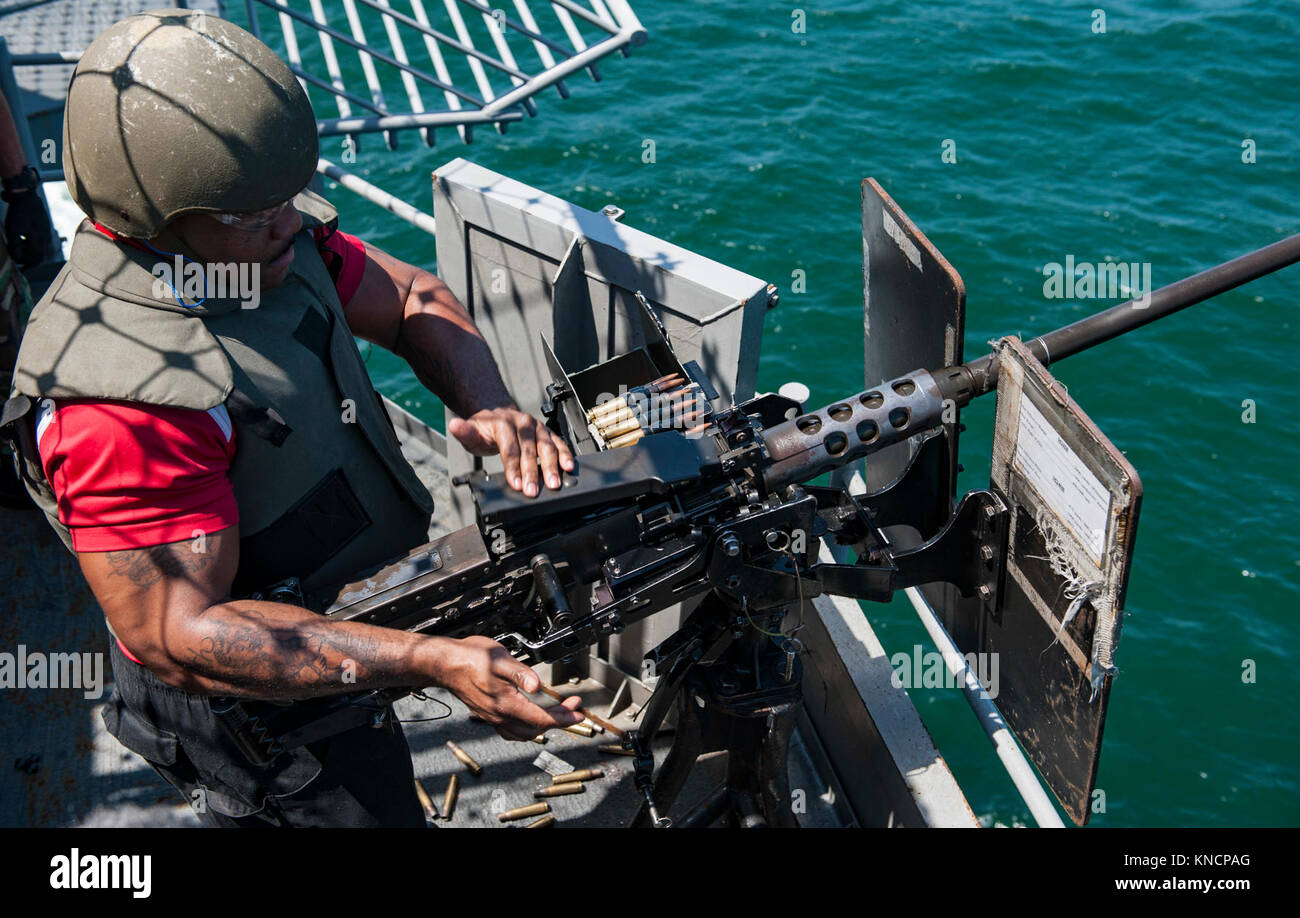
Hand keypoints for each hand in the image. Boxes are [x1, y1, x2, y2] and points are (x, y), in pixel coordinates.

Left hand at [3, 189, 51, 267]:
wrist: (27, 196)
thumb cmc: (18, 213)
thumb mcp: (12, 230)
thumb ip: (15, 246)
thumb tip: (17, 259)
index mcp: (38, 241)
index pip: (34, 260)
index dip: (25, 265)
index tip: (16, 265)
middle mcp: (45, 239)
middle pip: (39, 256)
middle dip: (29, 260)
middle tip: (18, 260)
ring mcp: (46, 233)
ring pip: (41, 249)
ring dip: (31, 252)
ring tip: (21, 249)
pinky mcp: (45, 228)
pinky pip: (41, 241)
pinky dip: (33, 244)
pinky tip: (25, 239)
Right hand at [427, 635, 583, 740]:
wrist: (445, 664)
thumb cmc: (470, 658)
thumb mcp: (499, 658)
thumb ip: (521, 673)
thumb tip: (537, 685)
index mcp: (506, 704)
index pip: (542, 719)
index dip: (564, 717)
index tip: (578, 712)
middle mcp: (500, 716)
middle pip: (537, 728)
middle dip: (559, 719)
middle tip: (573, 706)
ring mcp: (493, 718)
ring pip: (524, 733)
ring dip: (544, 725)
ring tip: (557, 712)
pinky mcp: (488, 715)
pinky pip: (512, 731)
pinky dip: (527, 728)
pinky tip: (531, 718)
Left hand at [448, 406, 574, 496]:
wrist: (499, 414)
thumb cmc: (486, 428)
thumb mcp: (471, 431)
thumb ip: (464, 432)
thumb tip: (455, 426)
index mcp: (503, 423)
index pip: (510, 448)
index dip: (513, 467)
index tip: (516, 484)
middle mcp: (523, 423)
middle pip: (530, 450)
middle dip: (532, 472)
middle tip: (533, 491)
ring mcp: (537, 427)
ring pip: (547, 446)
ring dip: (552, 466)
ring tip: (555, 483)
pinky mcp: (547, 432)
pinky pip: (559, 443)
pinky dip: (565, 455)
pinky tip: (569, 466)